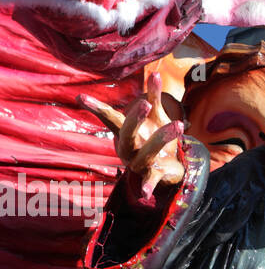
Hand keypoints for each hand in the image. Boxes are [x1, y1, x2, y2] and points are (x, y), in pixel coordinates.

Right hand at [80, 71, 186, 204]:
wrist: (169, 168)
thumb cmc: (157, 139)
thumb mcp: (157, 117)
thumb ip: (155, 97)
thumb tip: (156, 73)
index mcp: (127, 133)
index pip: (111, 119)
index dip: (97, 109)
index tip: (80, 97)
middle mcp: (128, 149)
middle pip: (126, 135)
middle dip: (134, 120)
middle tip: (146, 104)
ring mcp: (139, 163)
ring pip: (144, 154)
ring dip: (160, 139)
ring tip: (179, 124)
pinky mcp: (154, 175)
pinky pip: (149, 181)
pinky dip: (147, 187)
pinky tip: (145, 194)